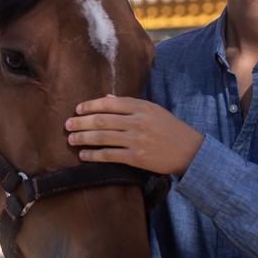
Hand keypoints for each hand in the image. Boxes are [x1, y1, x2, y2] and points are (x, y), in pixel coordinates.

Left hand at [65, 95, 204, 175]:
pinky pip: (110, 155)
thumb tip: (107, 99)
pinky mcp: (137, 158)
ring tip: (71, 140)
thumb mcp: (153, 110)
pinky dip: (94, 155)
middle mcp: (138, 121)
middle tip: (67, 125)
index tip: (78, 109)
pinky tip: (84, 156)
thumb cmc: (170, 129)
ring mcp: (137, 140)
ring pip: (103, 137)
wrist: (190, 151)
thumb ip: (130, 104)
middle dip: (81, 122)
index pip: (109, 103)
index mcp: (142, 107)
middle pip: (102, 120)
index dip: (90, 106)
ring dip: (83, 138)